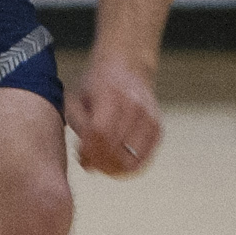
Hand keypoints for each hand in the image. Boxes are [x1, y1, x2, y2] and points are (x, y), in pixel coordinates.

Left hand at [65, 54, 161, 176]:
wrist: (127, 66)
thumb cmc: (96, 86)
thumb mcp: (77, 98)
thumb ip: (78, 127)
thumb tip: (87, 163)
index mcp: (111, 94)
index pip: (100, 132)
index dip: (89, 150)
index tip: (81, 154)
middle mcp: (134, 105)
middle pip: (114, 148)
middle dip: (98, 162)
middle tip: (90, 163)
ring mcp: (149, 117)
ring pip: (131, 158)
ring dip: (114, 169)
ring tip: (103, 164)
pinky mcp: (158, 128)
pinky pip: (144, 159)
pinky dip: (130, 167)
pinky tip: (117, 162)